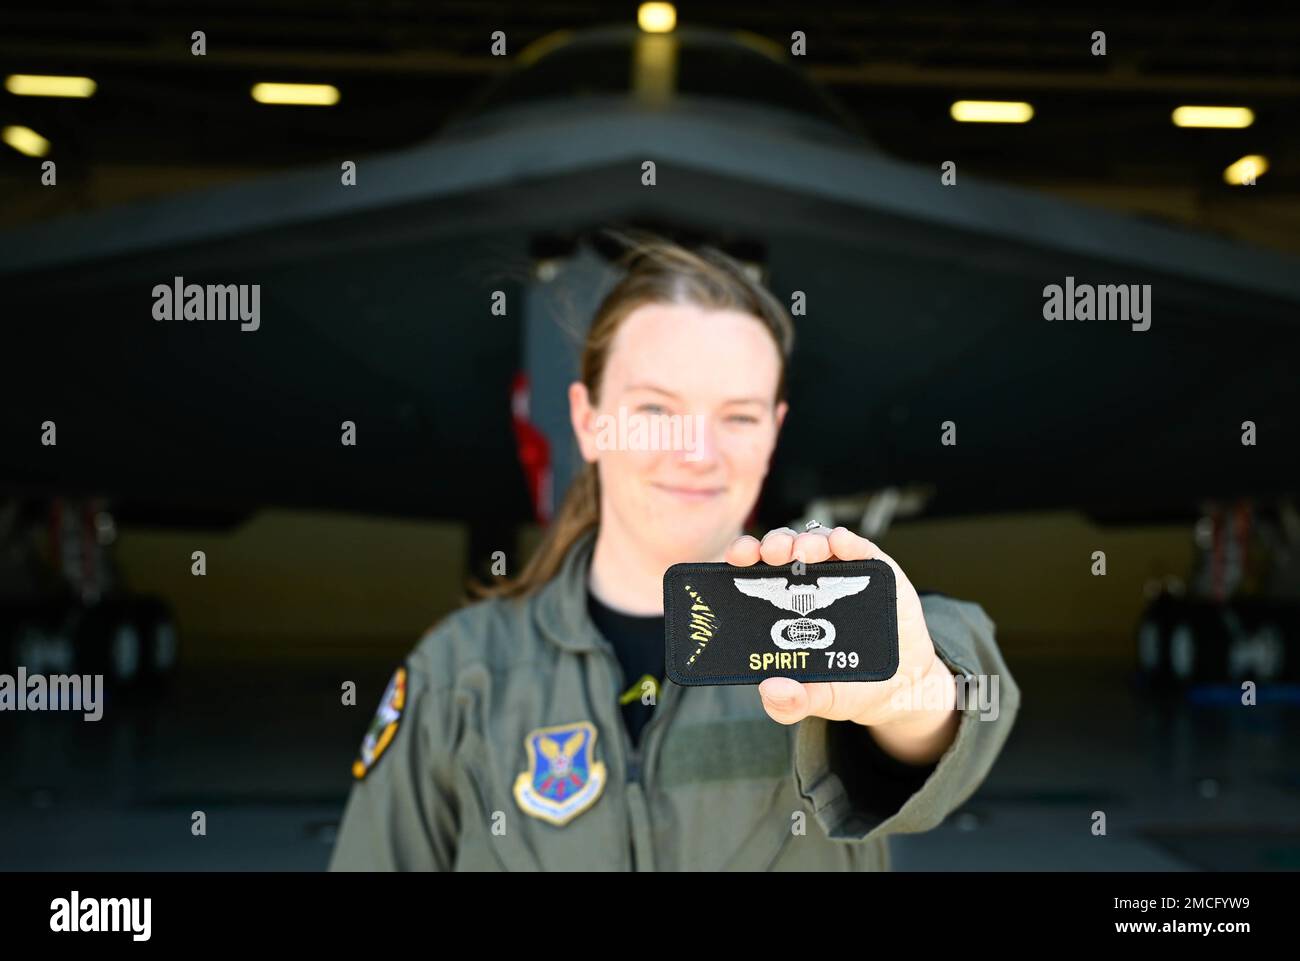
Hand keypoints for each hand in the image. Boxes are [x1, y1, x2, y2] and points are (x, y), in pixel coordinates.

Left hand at [726, 524, 958, 763]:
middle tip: (770, 554)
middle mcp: (808, 582)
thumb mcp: (817, 700)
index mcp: (783, 604)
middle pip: (784, 549)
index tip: (735, 559)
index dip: (744, 557)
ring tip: (803, 552)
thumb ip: (791, 703)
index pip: (755, 571)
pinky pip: (860, 549)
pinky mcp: (876, 572)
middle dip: (773, 545)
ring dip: (807, 541)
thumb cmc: (848, 686)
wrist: (900, 687)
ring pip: (818, 543)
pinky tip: (839, 542)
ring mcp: (842, 574)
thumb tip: (770, 690)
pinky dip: (847, 541)